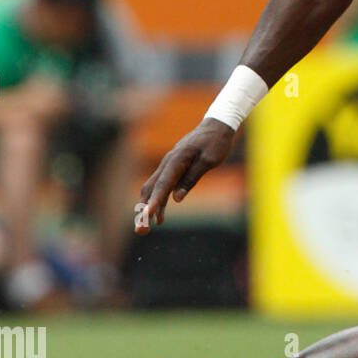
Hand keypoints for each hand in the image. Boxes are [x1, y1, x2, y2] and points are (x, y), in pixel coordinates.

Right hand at [135, 118, 235, 233]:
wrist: (216, 126)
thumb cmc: (216, 142)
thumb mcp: (209, 160)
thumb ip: (192, 178)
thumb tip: (177, 198)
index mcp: (177, 159)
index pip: (163, 184)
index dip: (154, 201)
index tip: (146, 215)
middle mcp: (168, 163)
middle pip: (151, 189)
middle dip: (144, 210)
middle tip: (140, 230)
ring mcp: (168, 165)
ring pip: (153, 189)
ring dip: (148, 208)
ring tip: (144, 229)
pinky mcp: (172, 169)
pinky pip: (161, 187)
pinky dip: (158, 201)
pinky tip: (159, 218)